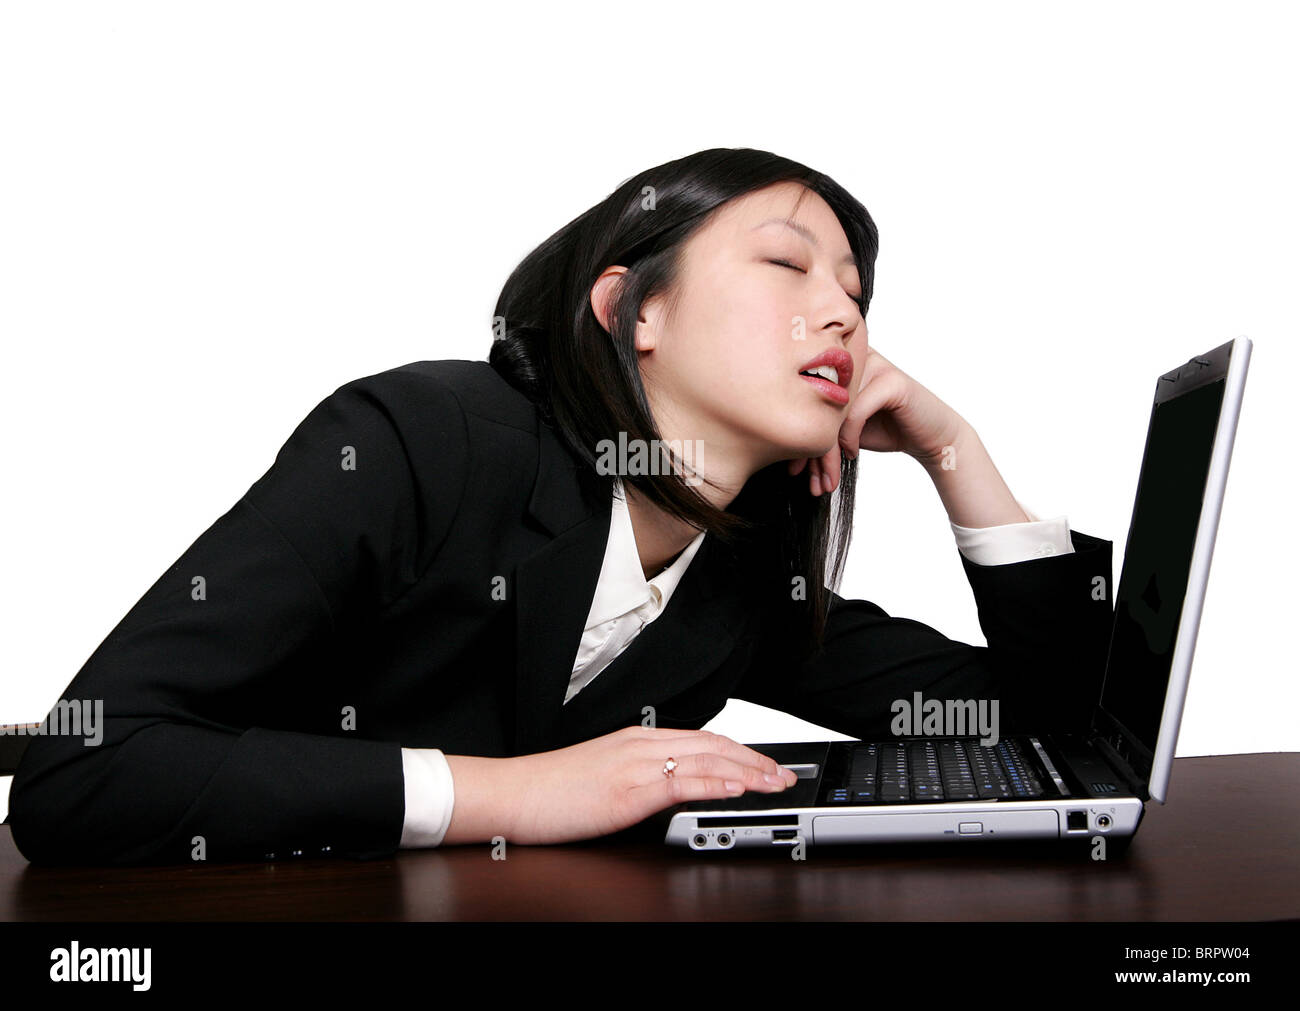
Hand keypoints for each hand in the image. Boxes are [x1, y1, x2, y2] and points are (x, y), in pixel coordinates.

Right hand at [503, 726, 798, 844]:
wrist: (513, 793)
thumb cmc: (551, 789)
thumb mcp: (604, 774)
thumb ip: (639, 776)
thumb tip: (669, 788)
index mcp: (636, 739)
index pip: (702, 740)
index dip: (741, 751)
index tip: (766, 765)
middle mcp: (641, 745)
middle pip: (713, 745)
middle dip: (756, 760)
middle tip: (785, 775)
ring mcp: (635, 765)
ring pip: (706, 759)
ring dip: (748, 770)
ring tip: (775, 781)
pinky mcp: (627, 790)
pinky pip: (680, 783)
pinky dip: (714, 783)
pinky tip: (736, 788)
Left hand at [787, 345, 965, 495]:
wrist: (929, 438)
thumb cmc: (885, 429)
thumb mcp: (843, 427)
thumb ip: (819, 422)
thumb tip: (782, 440)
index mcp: (839, 363)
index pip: (806, 394)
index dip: (796, 430)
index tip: (790, 466)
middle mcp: (855, 357)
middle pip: (817, 400)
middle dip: (807, 443)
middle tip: (798, 474)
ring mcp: (875, 364)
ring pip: (834, 407)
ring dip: (825, 447)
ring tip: (823, 474)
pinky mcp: (892, 380)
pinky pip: (856, 409)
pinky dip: (850, 436)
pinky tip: (851, 453)